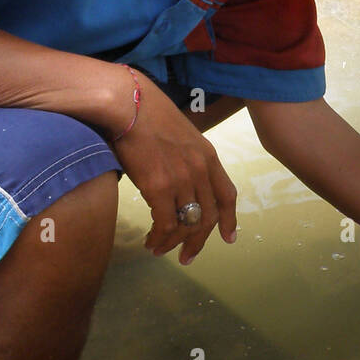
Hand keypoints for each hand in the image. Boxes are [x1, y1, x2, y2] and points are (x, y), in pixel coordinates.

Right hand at [110, 71, 237, 264]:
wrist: (129, 103)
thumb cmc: (147, 115)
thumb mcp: (180, 135)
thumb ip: (185, 159)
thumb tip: (176, 181)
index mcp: (208, 156)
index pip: (227, 194)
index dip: (229, 220)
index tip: (228, 238)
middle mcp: (200, 170)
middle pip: (209, 216)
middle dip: (199, 241)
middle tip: (187, 256)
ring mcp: (182, 179)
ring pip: (187, 224)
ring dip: (174, 243)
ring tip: (160, 251)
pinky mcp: (159, 187)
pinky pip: (165, 224)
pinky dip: (160, 238)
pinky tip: (151, 242)